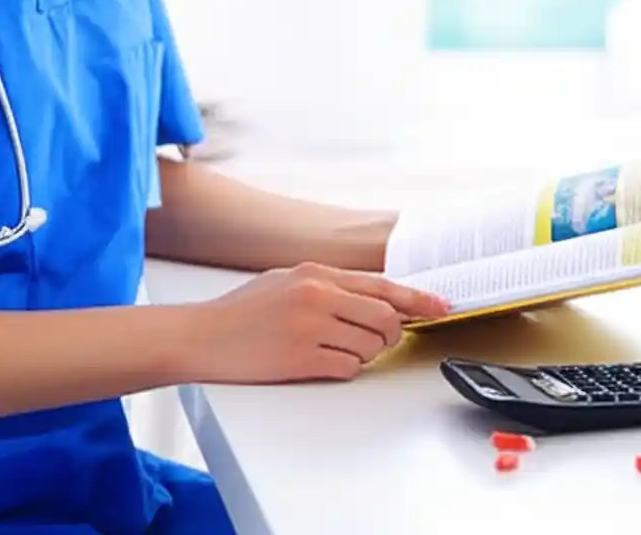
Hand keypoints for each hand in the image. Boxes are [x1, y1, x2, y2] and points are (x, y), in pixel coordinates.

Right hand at [182, 262, 449, 383]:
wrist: (199, 336)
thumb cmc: (241, 312)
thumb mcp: (285, 281)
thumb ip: (327, 285)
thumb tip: (373, 298)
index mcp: (316, 273)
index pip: (381, 285)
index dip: (417, 298)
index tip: (441, 306)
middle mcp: (316, 295)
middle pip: (385, 316)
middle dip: (391, 333)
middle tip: (379, 340)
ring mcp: (310, 327)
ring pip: (370, 345)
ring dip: (365, 353)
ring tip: (336, 349)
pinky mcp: (301, 358)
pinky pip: (348, 367)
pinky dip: (344, 368)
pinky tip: (321, 362)